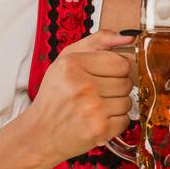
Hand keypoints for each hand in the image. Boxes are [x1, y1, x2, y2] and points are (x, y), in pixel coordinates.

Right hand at [24, 28, 136, 167]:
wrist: (40, 132)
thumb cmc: (55, 95)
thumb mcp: (67, 60)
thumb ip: (98, 42)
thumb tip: (129, 36)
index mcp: (73, 64)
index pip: (120, 63)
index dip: (116, 70)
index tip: (103, 77)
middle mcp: (82, 86)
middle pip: (126, 82)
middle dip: (115, 89)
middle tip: (96, 95)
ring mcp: (92, 109)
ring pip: (127, 102)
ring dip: (116, 106)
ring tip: (96, 108)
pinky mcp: (99, 130)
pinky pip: (125, 121)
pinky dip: (115, 123)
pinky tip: (98, 120)